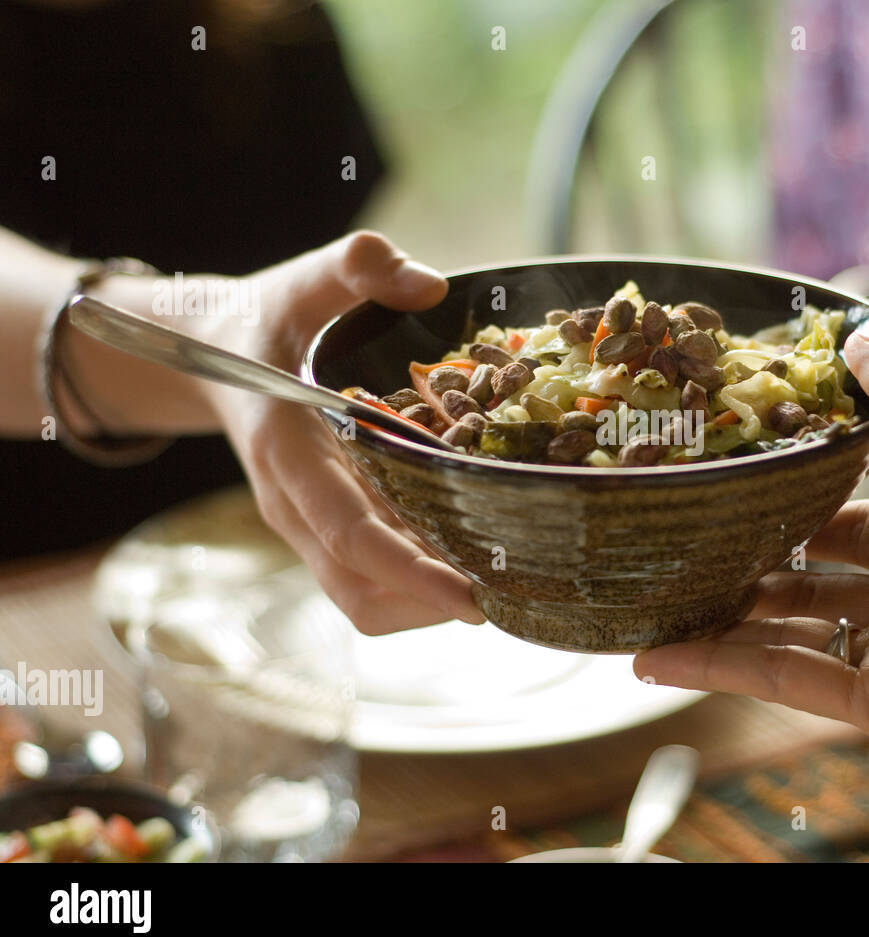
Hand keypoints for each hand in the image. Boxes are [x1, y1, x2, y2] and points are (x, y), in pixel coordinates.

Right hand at [198, 231, 482, 633]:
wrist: (216, 347)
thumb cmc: (273, 315)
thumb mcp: (309, 276)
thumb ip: (362, 264)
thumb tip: (430, 286)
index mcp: (287, 451)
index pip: (349, 534)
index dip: (411, 572)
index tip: (473, 601)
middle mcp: (293, 504)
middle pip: (361, 589)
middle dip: (432, 602)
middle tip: (515, 588)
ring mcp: (306, 522)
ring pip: (364, 596)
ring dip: (429, 599)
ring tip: (502, 575)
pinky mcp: (324, 524)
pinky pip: (369, 574)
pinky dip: (419, 577)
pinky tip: (472, 547)